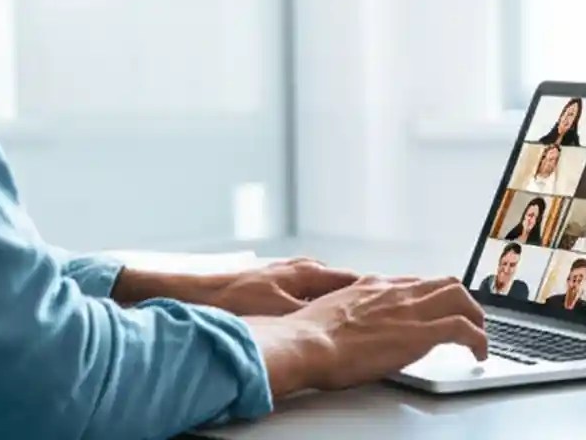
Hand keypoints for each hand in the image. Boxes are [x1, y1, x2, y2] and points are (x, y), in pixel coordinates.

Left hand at [206, 258, 359, 315]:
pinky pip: (304, 292)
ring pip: (321, 287)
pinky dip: (313, 302)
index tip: (387, 302)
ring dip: (333, 300)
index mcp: (309, 273)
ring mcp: (285, 274)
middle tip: (371, 313)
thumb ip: (315, 315)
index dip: (371, 292)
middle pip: (339, 283)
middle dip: (355, 297)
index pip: (353, 280)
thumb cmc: (238, 302)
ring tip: (345, 317)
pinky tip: (309, 317)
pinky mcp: (271, 283)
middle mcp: (300, 268)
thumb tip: (342, 318)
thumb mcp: (284, 314)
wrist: (198, 294)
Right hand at [246, 275, 487, 397]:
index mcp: (373, 286)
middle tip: (466, 318)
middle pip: (443, 282)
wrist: (307, 343)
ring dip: (475, 316)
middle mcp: (395, 291)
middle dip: (460, 300)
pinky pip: (463, 329)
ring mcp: (410, 309)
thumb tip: (344, 325)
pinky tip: (479, 353)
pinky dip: (479, 340)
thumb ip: (346, 312)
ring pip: (460, 297)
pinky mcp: (420, 333)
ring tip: (478, 335)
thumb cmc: (309, 335)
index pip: (414, 282)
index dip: (430, 295)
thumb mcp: (329, 312)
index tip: (434, 307)